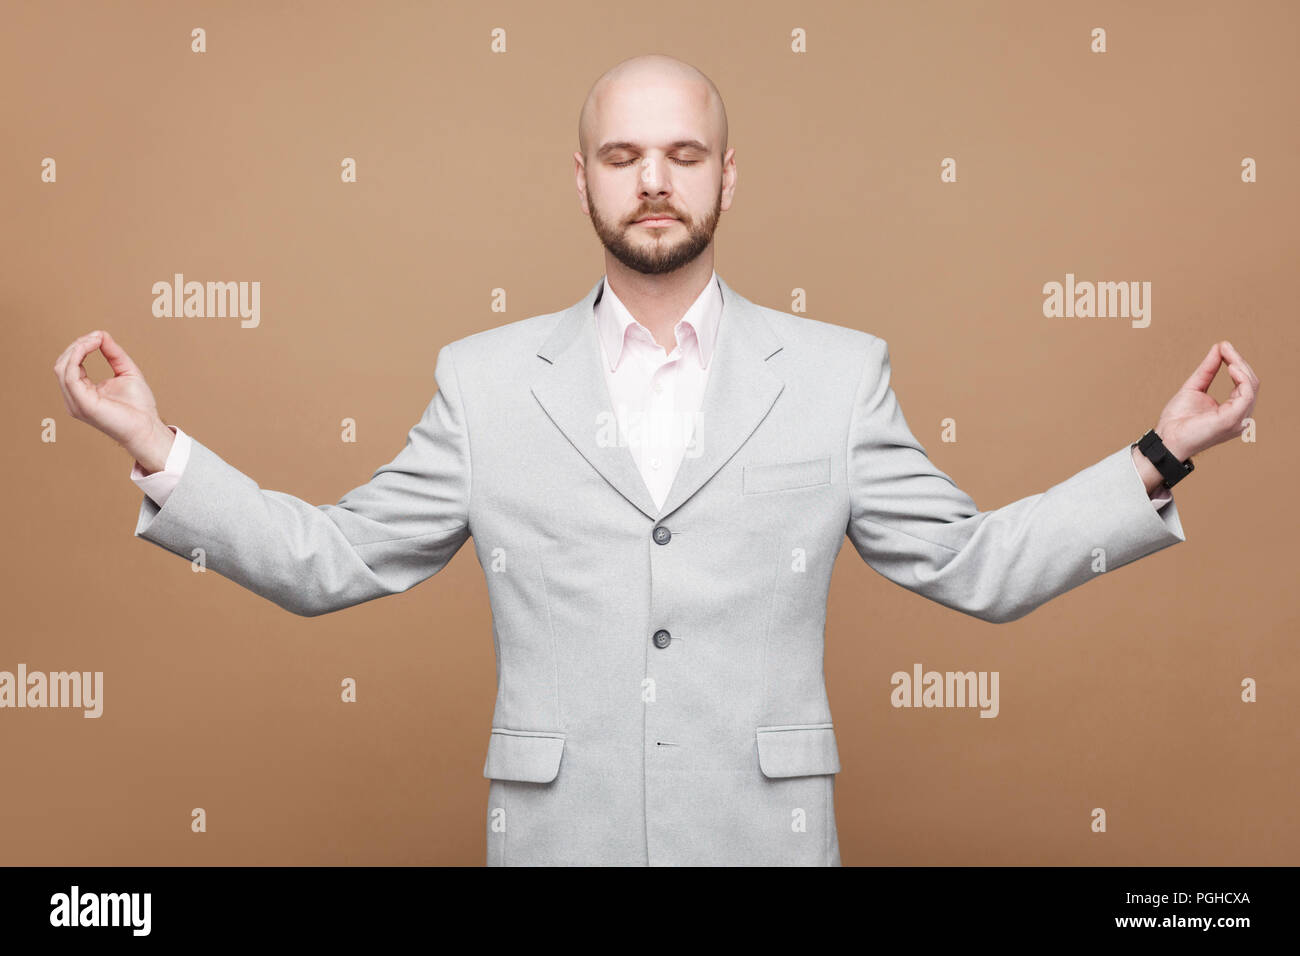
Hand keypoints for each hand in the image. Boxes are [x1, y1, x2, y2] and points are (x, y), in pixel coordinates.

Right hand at [52, 330, 174, 471]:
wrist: (148, 428)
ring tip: (95, 340)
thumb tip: (100, 334)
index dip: (81, 347)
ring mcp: (75, 402)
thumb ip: (113, 353)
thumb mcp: (126, 371)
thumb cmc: (139, 406)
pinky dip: (77, 357)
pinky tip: (91, 347)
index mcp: (83, 391)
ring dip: (77, 348)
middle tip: (96, 337)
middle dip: (78, 345)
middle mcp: (74, 398)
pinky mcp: (82, 404)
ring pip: (62, 368)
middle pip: (62, 364)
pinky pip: (69, 376)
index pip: (71, 364)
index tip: (98, 336)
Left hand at [1151, 341, 1259, 460]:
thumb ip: (1208, 369)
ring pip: (1251, 386)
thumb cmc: (1177, 419)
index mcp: (1233, 410)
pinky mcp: (1232, 420)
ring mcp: (1239, 420)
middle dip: (1239, 361)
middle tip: (1225, 346)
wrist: (1166, 437)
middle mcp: (1240, 416)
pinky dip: (1241, 378)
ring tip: (1227, 354)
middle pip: (1251, 382)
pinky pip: (1246, 395)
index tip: (1224, 346)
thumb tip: (1219, 347)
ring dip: (1240, 366)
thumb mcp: (1194, 387)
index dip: (1236, 363)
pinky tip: (1230, 367)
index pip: (1244, 383)